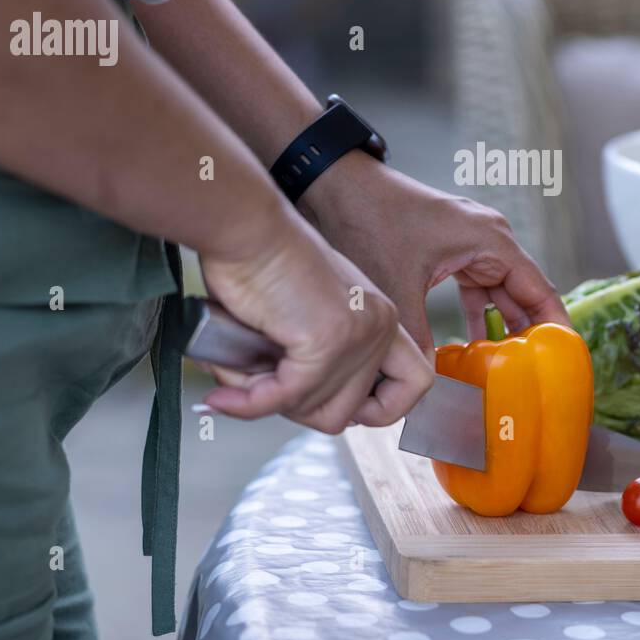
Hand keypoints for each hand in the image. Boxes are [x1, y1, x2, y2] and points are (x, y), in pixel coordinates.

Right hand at [197, 205, 432, 432]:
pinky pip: (288, 398)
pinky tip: (224, 397)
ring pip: (318, 413)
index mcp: (380, 316)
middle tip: (261, 386)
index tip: (335, 406)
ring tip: (238, 373)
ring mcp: (358, 335)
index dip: (381, 409)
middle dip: (299, 410)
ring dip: (270, 403)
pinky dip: (250, 404)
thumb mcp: (304, 313)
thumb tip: (300, 407)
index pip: (415, 382)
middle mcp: (380, 325)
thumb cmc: (259, 261)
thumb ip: (315, 357)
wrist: (246, 226)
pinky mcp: (327, 341)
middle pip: (351, 411)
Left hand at [300, 153, 569, 353]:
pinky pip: (477, 287)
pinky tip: (475, 347)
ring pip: (500, 292)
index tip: (564, 361)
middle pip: (523, 293)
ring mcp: (472, 242)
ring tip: (510, 369)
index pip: (539, 290)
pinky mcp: (452, 248)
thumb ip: (419, 337)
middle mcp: (490, 239)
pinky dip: (479, 314)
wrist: (339, 187)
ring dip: (503, 327)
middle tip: (536, 377)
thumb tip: (428, 382)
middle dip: (530, 334)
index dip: (555, 327)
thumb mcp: (399, 287)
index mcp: (491, 241)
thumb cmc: (372, 222)